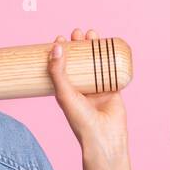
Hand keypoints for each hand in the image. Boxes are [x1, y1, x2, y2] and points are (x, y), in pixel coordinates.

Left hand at [47, 28, 129, 164]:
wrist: (103, 136)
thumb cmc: (80, 119)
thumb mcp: (64, 93)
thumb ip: (58, 72)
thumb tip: (56, 47)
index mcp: (66, 90)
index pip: (61, 66)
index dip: (60, 52)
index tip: (59, 39)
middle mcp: (81, 87)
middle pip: (79, 60)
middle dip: (79, 45)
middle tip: (77, 33)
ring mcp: (98, 87)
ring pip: (96, 62)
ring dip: (95, 47)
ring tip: (92, 34)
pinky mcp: (113, 88)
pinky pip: (113, 69)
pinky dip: (113, 57)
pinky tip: (111, 44)